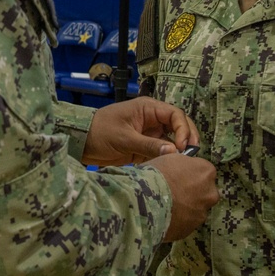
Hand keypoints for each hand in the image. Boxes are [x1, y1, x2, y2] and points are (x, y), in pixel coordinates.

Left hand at [81, 96, 199, 165]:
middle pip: (178, 125)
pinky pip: (162, 151)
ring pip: (172, 139)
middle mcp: (152, 119)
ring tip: (186, 162)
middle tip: (193, 153)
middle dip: (188, 137)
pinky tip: (172, 167)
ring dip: (180, 149)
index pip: (174, 114)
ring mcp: (149, 133)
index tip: (184, 146)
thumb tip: (174, 152)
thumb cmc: (100, 132)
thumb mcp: (124, 138)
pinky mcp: (145, 147)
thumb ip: (149, 145)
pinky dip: (168, 158)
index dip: (184, 129)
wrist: (81, 143)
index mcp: (148, 108)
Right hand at [143, 153, 218, 241]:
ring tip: (168, 207)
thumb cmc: (156, 174)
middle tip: (175, 192)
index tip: (179, 176)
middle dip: (194, 192)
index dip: (190, 173)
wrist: (145, 201)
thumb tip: (180, 169)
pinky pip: (187, 222)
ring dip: (187, 207)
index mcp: (206, 171)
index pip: (204, 170)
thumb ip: (181, 164)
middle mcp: (210, 192)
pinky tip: (166, 217)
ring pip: (197, 208)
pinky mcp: (192, 228)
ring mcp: (202, 212)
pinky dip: (180, 220)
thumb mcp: (169, 159)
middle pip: (205, 191)